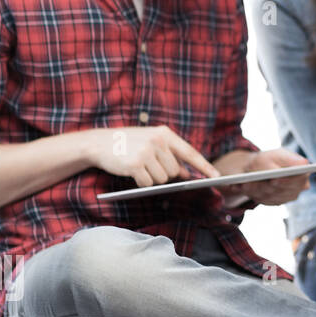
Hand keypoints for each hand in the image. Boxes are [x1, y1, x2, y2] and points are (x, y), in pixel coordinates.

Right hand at [87, 125, 218, 186]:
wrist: (99, 143)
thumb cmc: (128, 144)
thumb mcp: (152, 143)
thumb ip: (171, 156)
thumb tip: (187, 173)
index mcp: (164, 133)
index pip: (190, 152)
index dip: (204, 166)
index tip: (216, 176)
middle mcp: (157, 141)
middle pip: (175, 171)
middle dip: (165, 173)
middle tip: (148, 165)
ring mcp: (146, 152)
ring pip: (162, 179)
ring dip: (152, 178)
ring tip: (139, 166)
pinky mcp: (135, 164)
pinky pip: (147, 183)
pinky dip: (141, 182)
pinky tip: (132, 172)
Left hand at [232, 149, 314, 205]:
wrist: (260, 168)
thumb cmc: (270, 159)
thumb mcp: (276, 155)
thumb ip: (289, 160)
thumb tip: (304, 164)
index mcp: (303, 172)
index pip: (299, 179)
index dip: (286, 181)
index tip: (274, 180)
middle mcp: (299, 186)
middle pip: (282, 190)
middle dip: (266, 186)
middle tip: (251, 183)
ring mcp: (288, 196)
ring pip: (270, 195)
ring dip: (256, 190)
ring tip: (243, 184)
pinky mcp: (276, 201)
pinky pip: (263, 199)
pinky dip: (251, 193)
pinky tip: (240, 187)